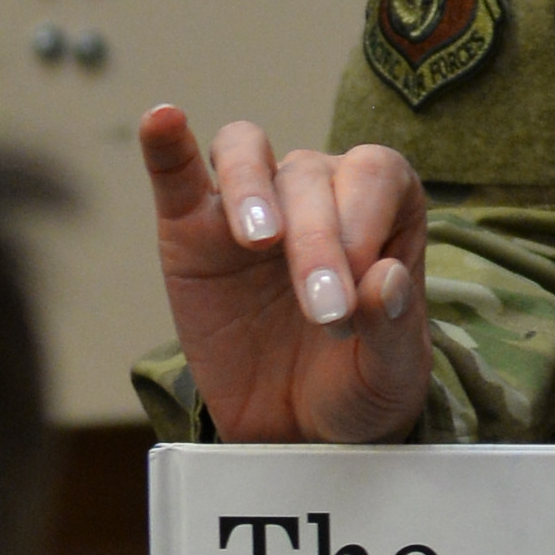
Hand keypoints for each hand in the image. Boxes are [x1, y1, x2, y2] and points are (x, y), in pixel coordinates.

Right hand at [138, 107, 432, 444]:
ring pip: (245, 149)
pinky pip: (175, 172)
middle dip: (318, 241)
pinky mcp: (190, 229)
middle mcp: (319, 189)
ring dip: (251, 188)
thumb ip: (393, 328)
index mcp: (384, 207)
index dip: (366, 221)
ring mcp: (252, 204)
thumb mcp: (391, 376)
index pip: (376, 175)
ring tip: (259, 240)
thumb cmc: (356, 386)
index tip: (357, 294)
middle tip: (322, 312)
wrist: (297, 433)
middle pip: (310, 175)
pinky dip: (166, 144)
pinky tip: (161, 120)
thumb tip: (385, 277)